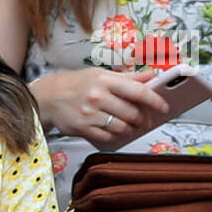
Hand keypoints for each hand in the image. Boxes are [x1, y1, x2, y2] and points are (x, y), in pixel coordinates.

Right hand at [29, 67, 169, 141]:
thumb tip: (151, 75)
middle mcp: (97, 96)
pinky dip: (116, 135)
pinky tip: (117, 130)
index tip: (164, 107)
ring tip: (133, 125)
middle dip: (144, 119)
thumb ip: (127, 77)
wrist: (47, 97)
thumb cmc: (75, 84)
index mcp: (104, 80)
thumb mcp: (99, 74)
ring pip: (122, 127)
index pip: (137, 91)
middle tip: (147, 120)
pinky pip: (108, 136)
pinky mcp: (83, 128)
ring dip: (131, 129)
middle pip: (132, 113)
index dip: (154, 100)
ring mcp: (90, 114)